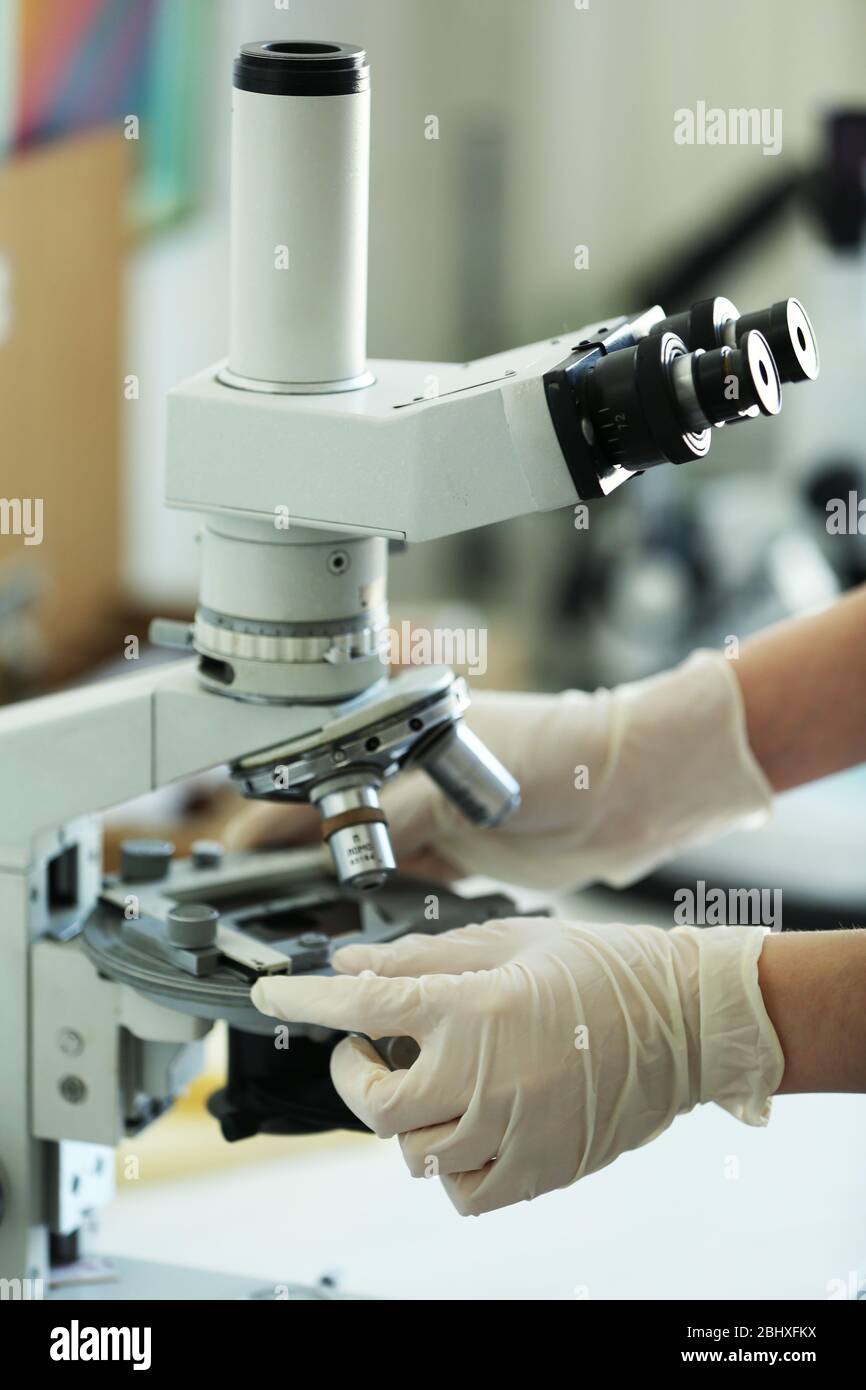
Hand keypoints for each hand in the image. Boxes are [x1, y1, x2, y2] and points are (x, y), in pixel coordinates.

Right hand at [229, 650, 771, 890]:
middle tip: (254, 903)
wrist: (628, 789)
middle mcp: (407, 773)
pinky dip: (380, 900)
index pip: (315, 776)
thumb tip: (332, 845)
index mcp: (397, 731)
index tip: (234, 856)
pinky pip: (405, 880)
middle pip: (334, 823)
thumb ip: (387, 814)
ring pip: (365, 857)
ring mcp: (434, 815)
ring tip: (293, 923)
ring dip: (335, 887)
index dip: (273, 816)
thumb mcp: (453, 781)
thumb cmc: (552, 752)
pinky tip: (352, 922)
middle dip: (296, 861)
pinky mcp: (461, 854)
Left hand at [251, 916, 782, 1215]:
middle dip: (352, 1074)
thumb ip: (422, 956)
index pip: (362, 1005)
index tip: (270, 997)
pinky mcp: (539, 1170)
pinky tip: (467, 1127)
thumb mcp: (508, 940)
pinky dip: (449, 1166)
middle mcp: (483, 1076)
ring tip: (434, 1080)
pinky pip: (462, 1192)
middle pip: (373, 1102)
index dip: (303, 999)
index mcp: (474, 1007)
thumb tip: (350, 963)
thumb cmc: (601, 969)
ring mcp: (511, 1131)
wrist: (686, 1019)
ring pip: (413, 1151)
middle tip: (365, 1048)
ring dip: (406, 1115)